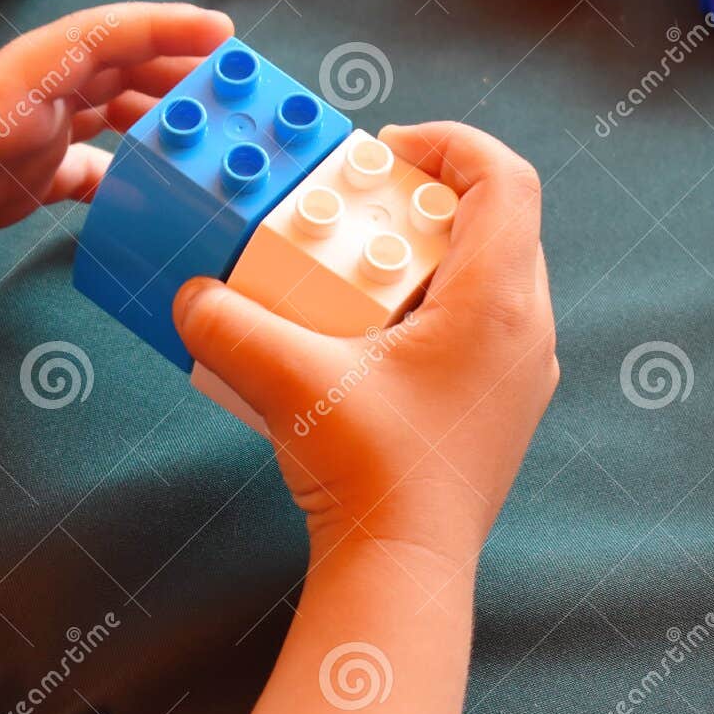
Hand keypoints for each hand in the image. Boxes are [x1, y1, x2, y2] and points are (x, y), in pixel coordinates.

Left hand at [0, 3, 233, 293]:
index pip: (90, 44)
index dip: (158, 32)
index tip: (222, 34)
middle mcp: (8, 113)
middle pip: (111, 74)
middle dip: (177, 75)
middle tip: (243, 96)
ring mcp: (6, 148)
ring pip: (100, 114)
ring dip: (154, 118)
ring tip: (212, 139)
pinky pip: (78, 167)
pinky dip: (121, 173)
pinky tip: (149, 196)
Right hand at [173, 122, 557, 562]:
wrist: (402, 572)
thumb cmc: (368, 474)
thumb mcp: (286, 380)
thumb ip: (227, 324)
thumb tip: (189, 296)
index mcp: (496, 301)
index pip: (504, 177)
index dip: (446, 142)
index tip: (381, 153)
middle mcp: (524, 329)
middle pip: (492, 221)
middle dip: (419, 200)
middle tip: (352, 211)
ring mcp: (518, 373)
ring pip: (486, 273)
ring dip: (421, 254)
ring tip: (350, 272)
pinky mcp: (497, 406)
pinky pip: (476, 322)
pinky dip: (426, 303)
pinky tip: (362, 334)